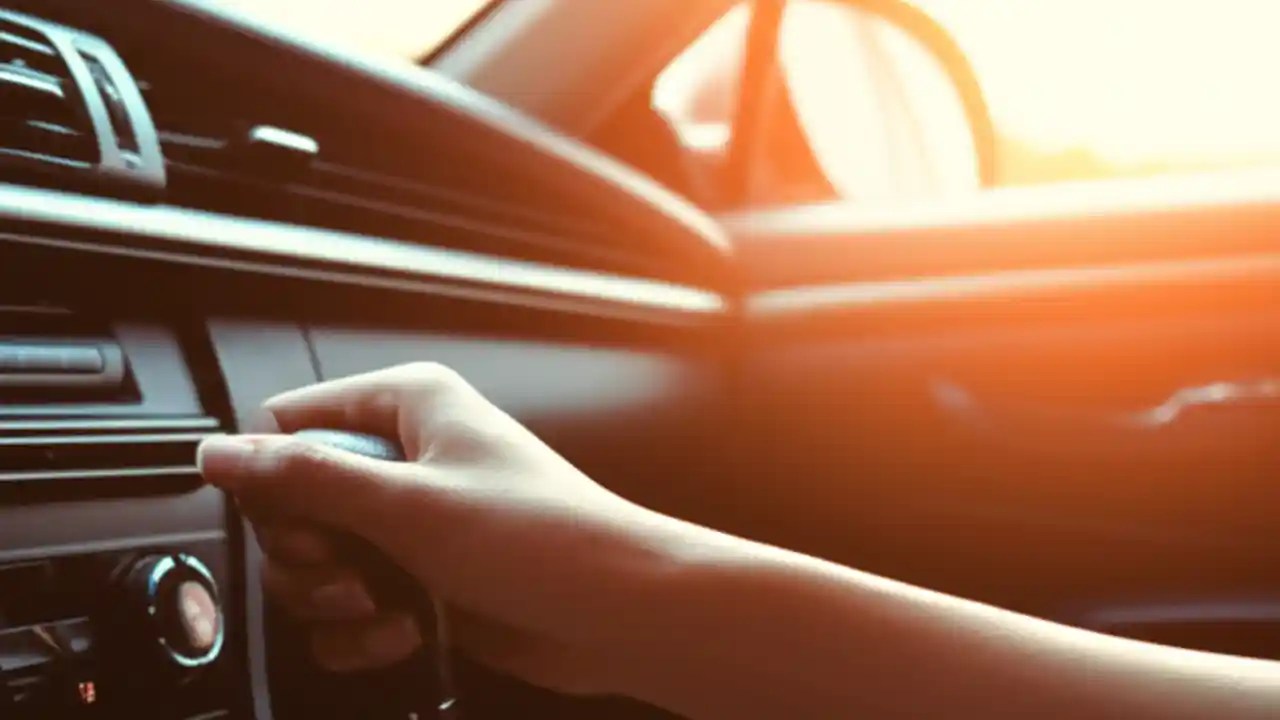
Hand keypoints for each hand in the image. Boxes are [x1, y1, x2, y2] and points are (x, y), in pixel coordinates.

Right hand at [198, 363, 686, 694]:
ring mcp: (411, 521)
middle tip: (352, 572)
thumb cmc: (540, 539)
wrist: (615, 612)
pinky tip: (403, 632)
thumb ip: (303, 478)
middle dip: (307, 555)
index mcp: (406, 405)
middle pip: (289, 503)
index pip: (286, 426)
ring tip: (382, 606)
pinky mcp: (419, 577)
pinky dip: (362, 630)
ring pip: (313, 562)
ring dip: (333, 600)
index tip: (300, 524)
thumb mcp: (408, 504)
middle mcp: (405, 456)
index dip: (274, 483)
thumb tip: (218, 452)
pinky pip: (349, 606)